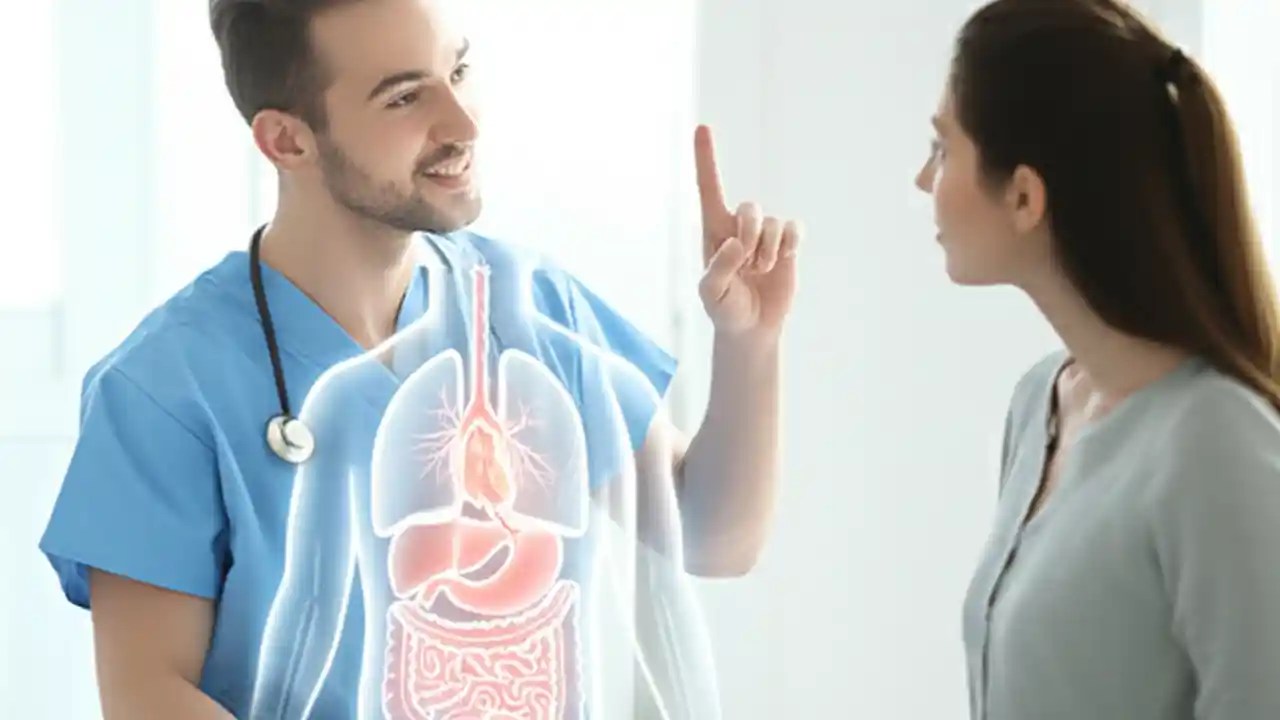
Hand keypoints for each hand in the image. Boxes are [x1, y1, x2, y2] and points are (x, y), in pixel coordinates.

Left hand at [694, 125, 801, 339]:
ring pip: (773, 223)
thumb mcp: (711, 294)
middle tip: (746, 264)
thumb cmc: (723, 309)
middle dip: (750, 235)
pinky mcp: (786, 244)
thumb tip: (735, 243)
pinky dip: (790, 243)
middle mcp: (738, 226)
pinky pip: (794, 229)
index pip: (709, 188)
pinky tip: (783, 259)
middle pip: (749, 208)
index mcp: (713, 230)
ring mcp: (764, 235)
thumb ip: (718, 268)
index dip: (707, 158)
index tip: (702, 127)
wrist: (751, 327)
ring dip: (768, 252)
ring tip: (760, 273)